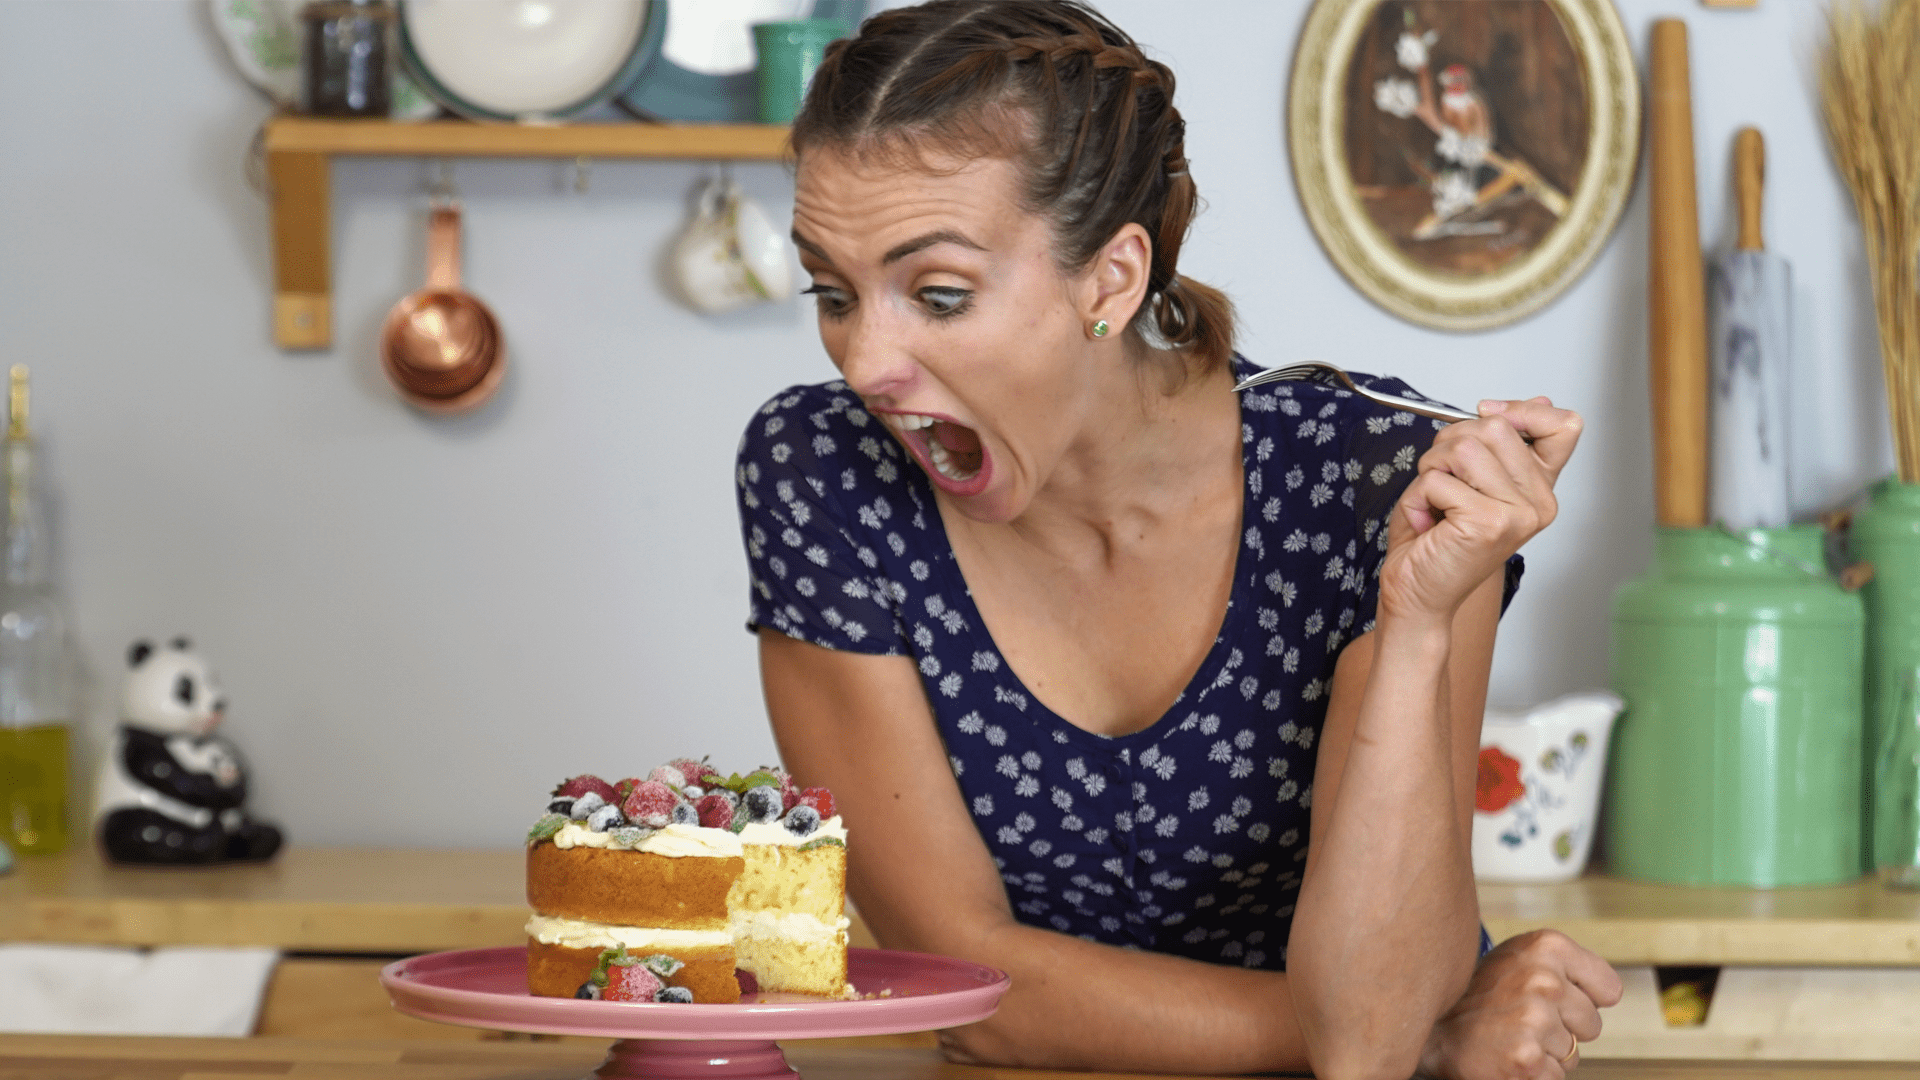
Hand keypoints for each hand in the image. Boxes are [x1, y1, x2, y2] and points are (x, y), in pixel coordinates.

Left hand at [1379, 398, 1581, 624]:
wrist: (1417, 593)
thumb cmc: (1435, 538)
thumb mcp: (1470, 478)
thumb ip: (1500, 444)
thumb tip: (1536, 402)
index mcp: (1540, 488)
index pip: (1564, 425)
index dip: (1520, 410)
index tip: (1487, 413)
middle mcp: (1539, 502)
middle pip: (1495, 426)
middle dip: (1450, 443)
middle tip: (1441, 480)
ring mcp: (1518, 514)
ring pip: (1463, 448)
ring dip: (1431, 469)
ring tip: (1435, 501)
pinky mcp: (1488, 523)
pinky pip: (1439, 480)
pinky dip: (1420, 496)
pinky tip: (1430, 522)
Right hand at [1418, 930, 1622, 1079]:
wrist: (1431, 1028)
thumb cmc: (1476, 994)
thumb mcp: (1518, 958)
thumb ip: (1563, 965)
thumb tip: (1609, 993)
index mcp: (1547, 946)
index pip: (1608, 988)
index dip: (1584, 999)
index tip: (1554, 998)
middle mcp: (1544, 979)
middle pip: (1593, 1025)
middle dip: (1566, 1029)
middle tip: (1524, 1020)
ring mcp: (1535, 1020)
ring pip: (1574, 1053)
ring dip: (1548, 1053)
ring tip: (1512, 1037)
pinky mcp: (1527, 1059)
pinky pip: (1556, 1076)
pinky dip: (1535, 1074)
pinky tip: (1508, 1055)